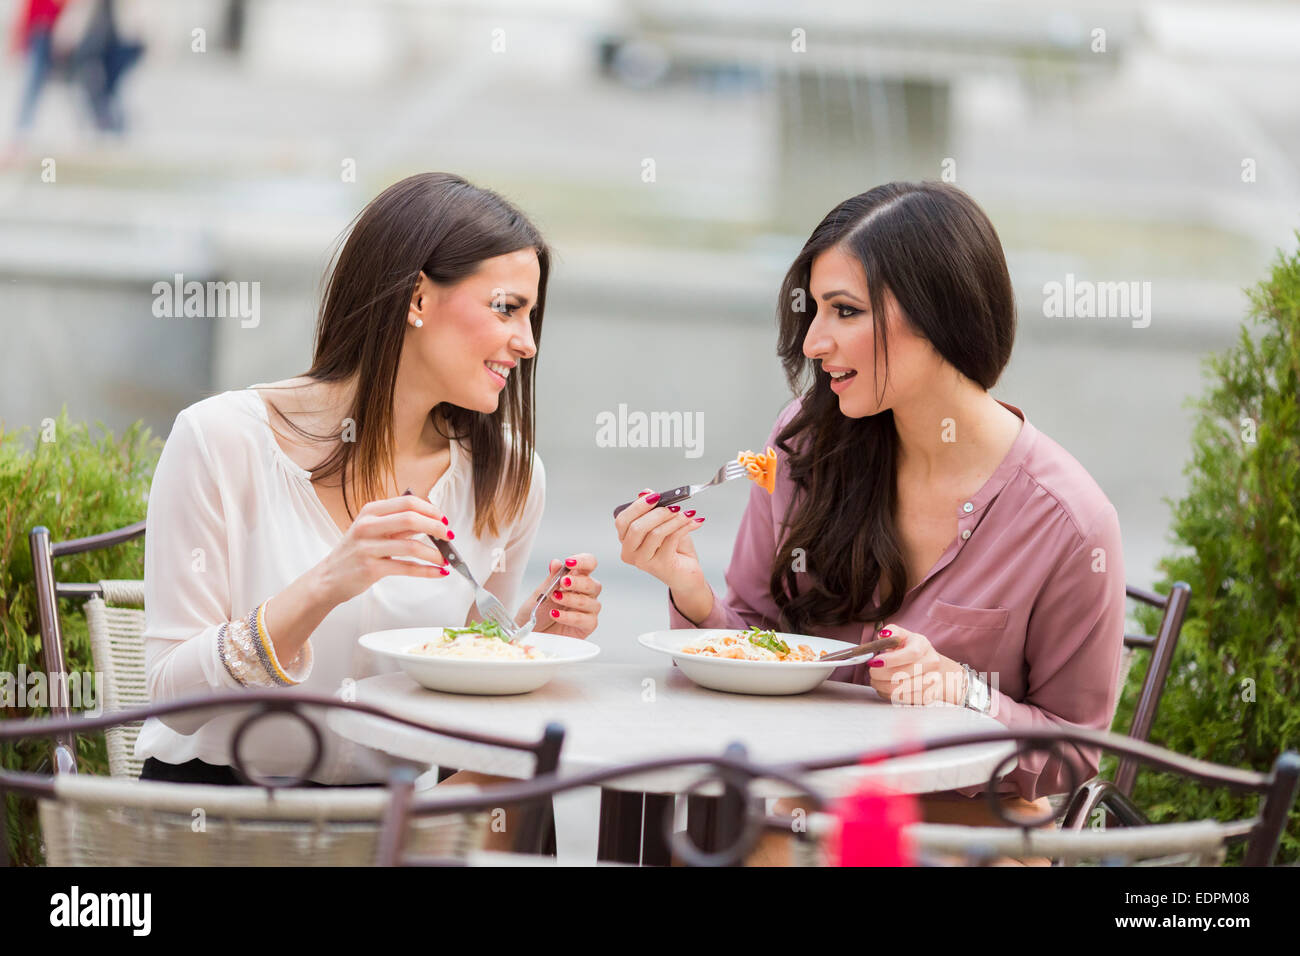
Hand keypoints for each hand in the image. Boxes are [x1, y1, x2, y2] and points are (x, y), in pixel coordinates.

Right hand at [315, 494, 451, 605]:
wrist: (328, 578)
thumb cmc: (354, 552)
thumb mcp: (371, 531)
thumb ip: (397, 524)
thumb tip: (430, 521)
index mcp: (370, 511)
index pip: (407, 502)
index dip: (430, 509)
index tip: (444, 519)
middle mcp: (367, 526)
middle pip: (411, 519)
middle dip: (436, 528)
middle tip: (449, 536)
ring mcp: (367, 547)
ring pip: (411, 546)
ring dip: (434, 554)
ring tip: (446, 559)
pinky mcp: (371, 568)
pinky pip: (406, 568)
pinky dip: (427, 570)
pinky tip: (439, 572)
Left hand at [517, 553, 600, 638]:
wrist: (530, 632)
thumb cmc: (537, 610)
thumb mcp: (541, 592)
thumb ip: (551, 578)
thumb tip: (556, 562)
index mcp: (577, 579)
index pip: (590, 564)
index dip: (583, 561)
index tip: (569, 562)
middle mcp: (586, 593)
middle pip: (593, 584)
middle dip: (577, 582)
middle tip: (562, 583)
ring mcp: (588, 610)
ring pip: (591, 602)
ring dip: (571, 599)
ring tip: (555, 598)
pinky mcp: (588, 626)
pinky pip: (585, 620)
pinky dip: (569, 616)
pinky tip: (555, 614)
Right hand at [614, 488, 706, 591]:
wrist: (687, 573)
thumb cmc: (674, 549)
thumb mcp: (663, 524)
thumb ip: (653, 509)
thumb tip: (645, 492)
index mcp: (626, 540)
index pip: (623, 521)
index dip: (638, 506)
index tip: (656, 496)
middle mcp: (630, 553)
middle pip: (636, 527)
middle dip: (657, 513)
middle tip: (674, 506)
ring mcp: (643, 561)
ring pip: (655, 533)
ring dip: (675, 519)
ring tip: (688, 514)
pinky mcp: (660, 566)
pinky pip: (671, 540)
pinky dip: (684, 527)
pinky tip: (694, 522)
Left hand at [868, 624, 964, 705]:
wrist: (937, 670)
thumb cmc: (914, 650)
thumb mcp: (904, 636)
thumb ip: (892, 632)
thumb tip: (883, 635)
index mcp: (923, 645)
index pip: (911, 654)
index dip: (891, 659)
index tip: (875, 661)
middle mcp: (931, 663)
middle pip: (903, 675)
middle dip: (880, 675)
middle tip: (871, 672)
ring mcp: (931, 682)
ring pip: (900, 690)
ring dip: (881, 686)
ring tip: (875, 680)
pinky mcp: (926, 696)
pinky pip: (902, 699)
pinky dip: (888, 694)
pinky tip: (884, 687)